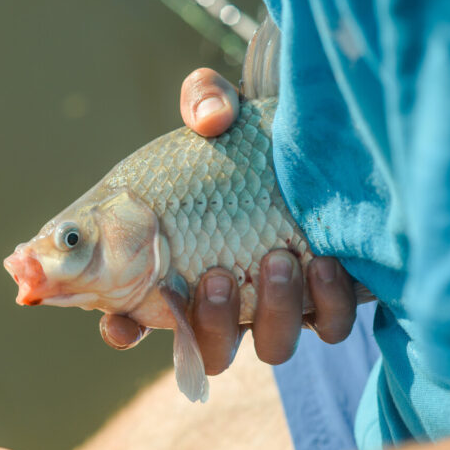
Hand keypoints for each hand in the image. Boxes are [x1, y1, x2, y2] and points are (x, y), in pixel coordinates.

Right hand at [100, 68, 357, 372]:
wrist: (325, 146)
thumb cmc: (255, 134)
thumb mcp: (222, 107)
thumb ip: (204, 100)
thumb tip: (211, 120)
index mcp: (177, 269)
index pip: (134, 321)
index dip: (123, 331)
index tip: (121, 323)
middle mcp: (226, 301)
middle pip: (208, 349)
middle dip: (210, 323)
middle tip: (216, 274)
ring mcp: (277, 307)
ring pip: (270, 347)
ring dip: (270, 313)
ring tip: (277, 257)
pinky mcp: (328, 300)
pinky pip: (326, 326)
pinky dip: (324, 304)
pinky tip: (323, 260)